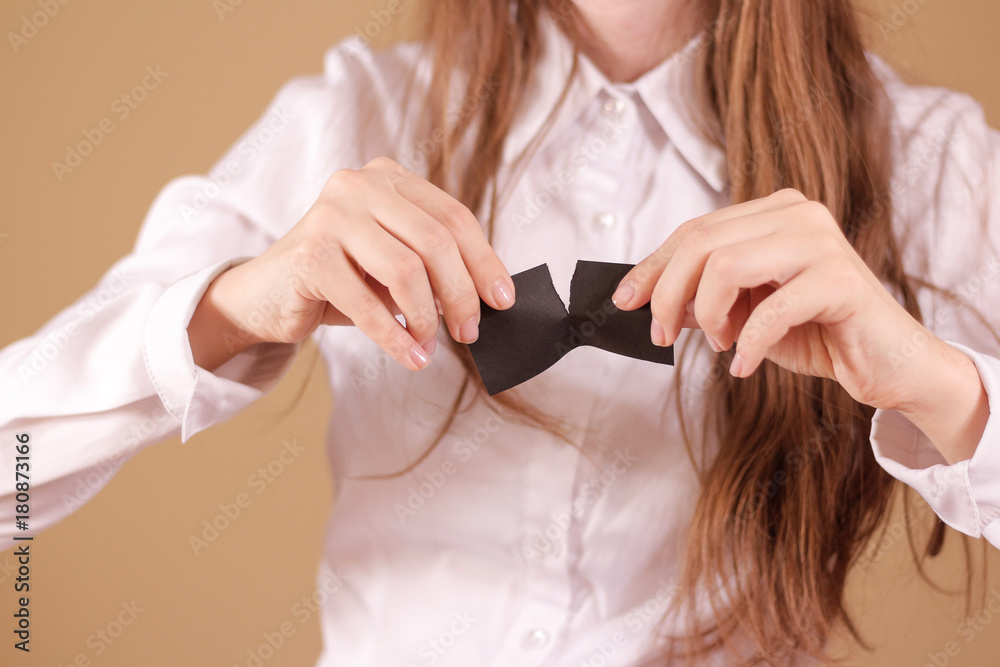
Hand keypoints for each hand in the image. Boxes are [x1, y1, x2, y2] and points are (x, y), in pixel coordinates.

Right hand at [189, 157, 514, 371]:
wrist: (266, 295)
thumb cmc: (340, 280)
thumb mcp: (392, 263)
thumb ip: (433, 264)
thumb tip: (488, 297)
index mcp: (388, 180)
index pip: (453, 217)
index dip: (484, 261)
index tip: (502, 300)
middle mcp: (359, 186)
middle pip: (436, 240)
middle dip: (460, 293)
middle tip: (470, 331)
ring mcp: (331, 215)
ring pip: (406, 270)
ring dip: (426, 317)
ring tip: (430, 344)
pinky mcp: (310, 254)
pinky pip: (369, 304)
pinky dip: (395, 338)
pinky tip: (411, 357)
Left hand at [610, 188, 942, 414]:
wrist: (889, 363)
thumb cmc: (817, 333)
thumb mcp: (747, 313)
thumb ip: (706, 298)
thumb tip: (653, 299)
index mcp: (772, 213)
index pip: (695, 231)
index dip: (652, 266)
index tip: (624, 300)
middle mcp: (797, 215)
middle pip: (701, 243)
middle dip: (669, 294)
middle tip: (663, 334)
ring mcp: (821, 243)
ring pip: (726, 265)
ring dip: (708, 315)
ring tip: (720, 345)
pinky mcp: (841, 280)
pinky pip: (770, 309)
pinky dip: (746, 344)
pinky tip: (744, 365)